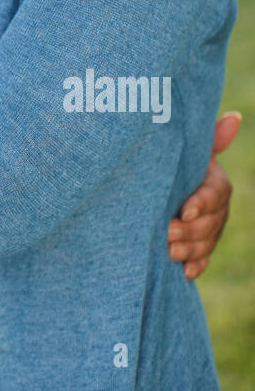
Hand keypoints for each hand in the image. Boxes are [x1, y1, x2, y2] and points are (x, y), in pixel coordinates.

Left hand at [167, 111, 240, 278]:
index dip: (202, 203)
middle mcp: (217, 208)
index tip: (184, 210)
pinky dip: (195, 267)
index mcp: (215, 182)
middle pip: (212, 222)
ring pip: (207, 243)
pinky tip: (184, 273)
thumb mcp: (186, 151)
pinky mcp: (199, 247)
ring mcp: (210, 229)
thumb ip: (209, 139)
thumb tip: (235, 116)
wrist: (156, 186)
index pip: (215, 194)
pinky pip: (203, 260)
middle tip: (167, 232)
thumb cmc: (172, 162)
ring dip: (190, 249)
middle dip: (191, 230)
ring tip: (168, 252)